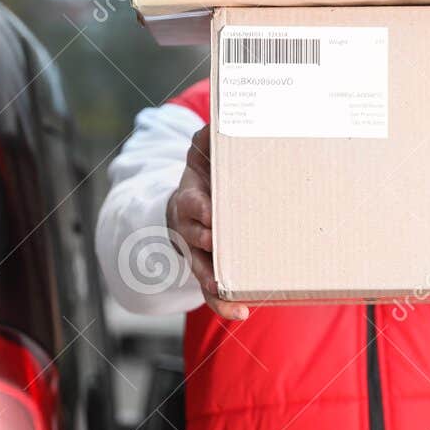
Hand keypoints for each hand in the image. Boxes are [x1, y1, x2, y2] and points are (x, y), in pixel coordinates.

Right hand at [165, 125, 249, 319]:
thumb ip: (209, 135)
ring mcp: (199, 253)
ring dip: (214, 284)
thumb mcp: (202, 150)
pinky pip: (213, 290)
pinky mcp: (211, 269)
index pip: (190, 204)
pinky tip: (239, 313)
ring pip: (202, 271)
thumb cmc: (205, 175)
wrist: (194, 202)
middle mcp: (191, 230)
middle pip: (195, 242)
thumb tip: (221, 116)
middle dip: (206, 246)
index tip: (210, 212)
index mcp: (190, 199)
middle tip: (218, 246)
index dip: (199, 209)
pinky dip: (223, 302)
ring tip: (230, 298)